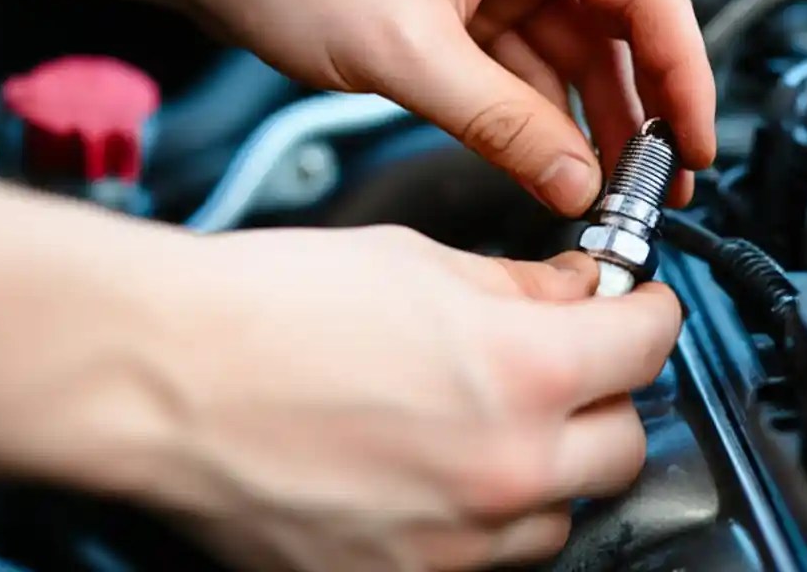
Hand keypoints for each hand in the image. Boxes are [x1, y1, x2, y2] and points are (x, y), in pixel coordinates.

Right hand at [102, 227, 680, 570]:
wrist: (156, 376)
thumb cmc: (266, 307)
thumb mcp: (415, 263)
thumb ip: (519, 287)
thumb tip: (575, 293)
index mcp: (521, 371)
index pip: (650, 344)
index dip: (645, 313)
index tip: (631, 309)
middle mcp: (503, 470)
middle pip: (624, 444)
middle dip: (604, 397)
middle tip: (563, 366)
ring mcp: (454, 542)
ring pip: (559, 514)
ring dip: (546, 468)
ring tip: (484, 423)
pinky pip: (482, 558)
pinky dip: (478, 517)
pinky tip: (430, 470)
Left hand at [139, 0, 715, 213]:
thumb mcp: (407, 50)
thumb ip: (504, 125)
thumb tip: (572, 181)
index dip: (683, 75)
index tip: (695, 146)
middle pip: (612, 20)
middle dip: (632, 108)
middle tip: (652, 186)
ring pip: (562, 43)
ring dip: (579, 116)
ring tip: (601, 188)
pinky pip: (511, 51)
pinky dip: (527, 105)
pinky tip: (543, 158)